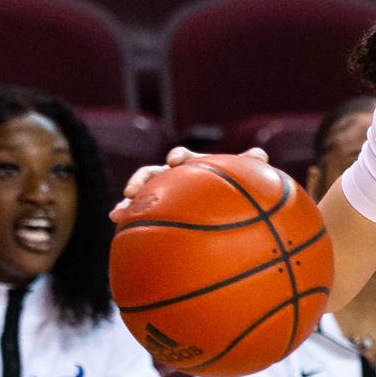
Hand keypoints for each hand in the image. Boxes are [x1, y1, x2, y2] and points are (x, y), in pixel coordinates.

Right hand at [111, 145, 270, 219]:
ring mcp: (163, 194)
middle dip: (142, 180)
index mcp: (194, 168)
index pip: (184, 158)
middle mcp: (174, 178)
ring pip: (141, 193)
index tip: (175, 162)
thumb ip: (251, 167)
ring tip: (117, 213)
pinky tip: (116, 222)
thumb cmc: (237, 191)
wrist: (228, 212)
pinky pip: (139, 213)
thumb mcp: (245, 181)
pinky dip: (127, 215)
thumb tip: (259, 154)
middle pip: (154, 173)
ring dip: (129, 200)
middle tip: (133, 191)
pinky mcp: (155, 210)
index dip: (179, 158)